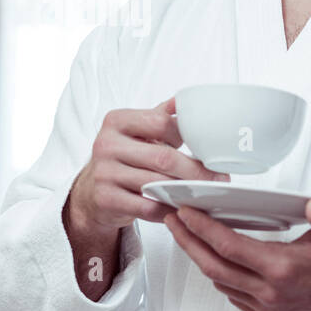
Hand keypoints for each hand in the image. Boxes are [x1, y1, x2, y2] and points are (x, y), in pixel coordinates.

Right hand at [69, 96, 230, 232]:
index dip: (187, 136)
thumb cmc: (122, 156)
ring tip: (205, 195)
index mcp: (116, 120)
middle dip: (196, 171)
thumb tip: (184, 100)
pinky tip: (181, 208)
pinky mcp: (106, 199)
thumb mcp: (135, 131)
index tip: (207, 149)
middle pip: (163, 157)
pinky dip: (169, 210)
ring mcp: (104, 173)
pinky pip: (147, 207)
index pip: (161, 123)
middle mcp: (106, 144)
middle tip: (219, 179)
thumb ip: (159, 116)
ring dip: (186, 192)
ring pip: (157, 184)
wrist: (91, 190)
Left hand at [163, 198, 310, 310]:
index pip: (228, 246)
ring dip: (201, 258)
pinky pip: (234, 295)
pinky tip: (215, 256)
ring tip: (188, 233)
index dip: (201, 227)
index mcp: (284, 268)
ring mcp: (269, 310)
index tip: (183, 210)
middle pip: (213, 267)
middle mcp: (271, 293)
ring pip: (221, 282)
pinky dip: (220, 274)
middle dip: (187, 242)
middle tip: (171, 219)